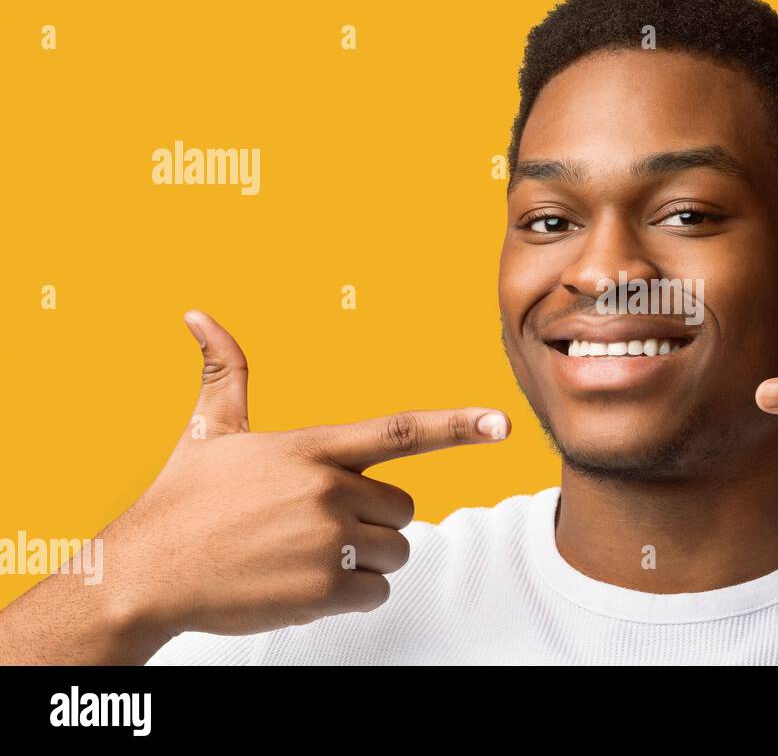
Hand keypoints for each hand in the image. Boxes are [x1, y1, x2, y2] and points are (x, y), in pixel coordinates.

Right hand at [102, 310, 510, 640]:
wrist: (144, 574)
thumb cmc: (180, 502)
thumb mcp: (208, 432)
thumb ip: (224, 373)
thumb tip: (199, 314)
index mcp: (310, 448)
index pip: (400, 432)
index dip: (457, 425)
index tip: (501, 423)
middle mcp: (327, 491)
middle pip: (403, 509)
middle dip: (374, 522)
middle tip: (319, 528)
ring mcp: (327, 541)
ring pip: (394, 553)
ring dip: (363, 561)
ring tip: (304, 556)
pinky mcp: (323, 588)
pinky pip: (375, 593)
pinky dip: (350, 595)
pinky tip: (304, 586)